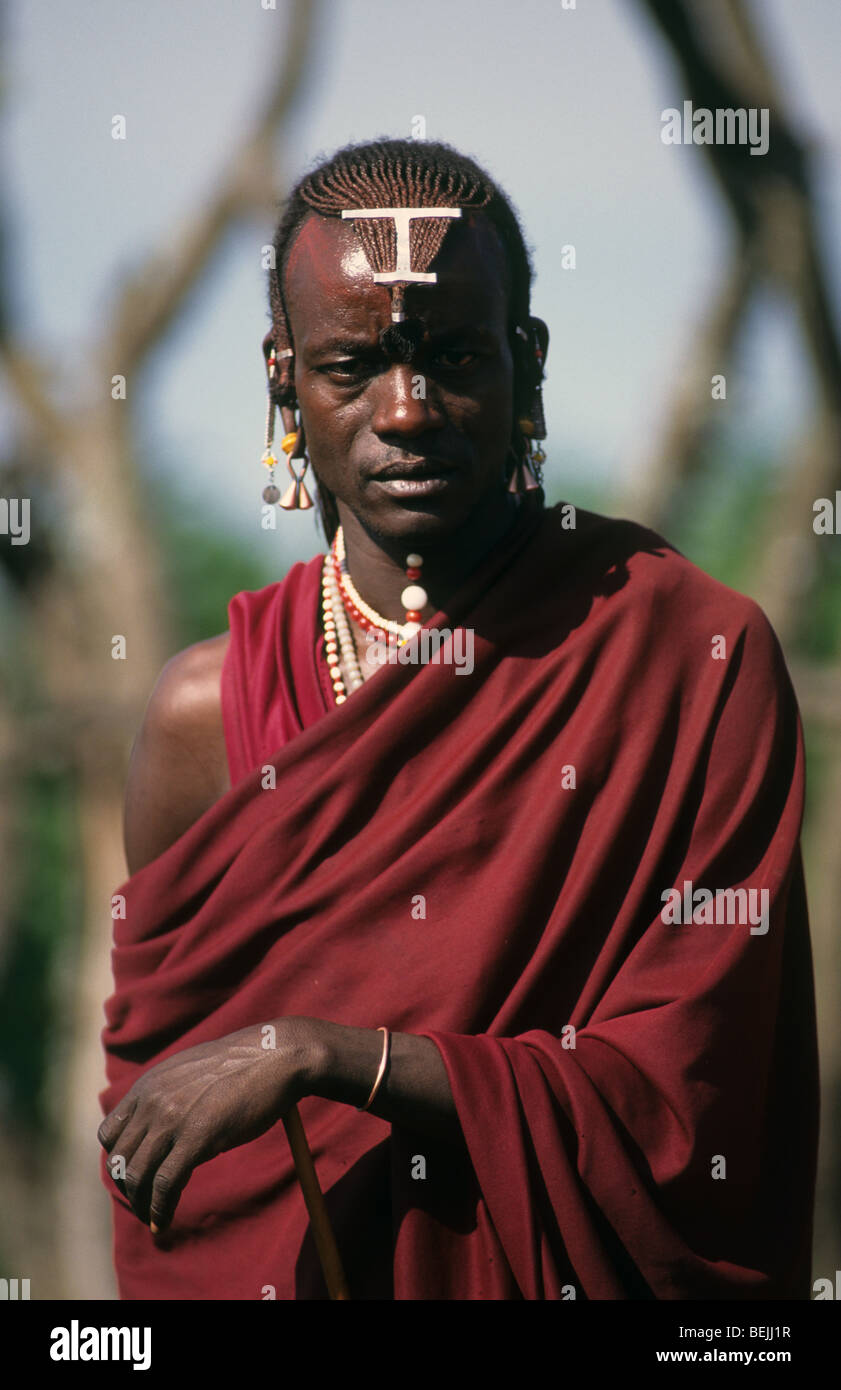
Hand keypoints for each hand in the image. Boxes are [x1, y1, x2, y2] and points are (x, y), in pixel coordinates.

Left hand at [98, 1021, 305, 1232]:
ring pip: (138, 1176)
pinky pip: (165, 1184)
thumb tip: (165, 1122)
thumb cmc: (241, 1064)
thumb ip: (170, 1094)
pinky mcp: (197, 1139)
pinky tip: (164, 1222)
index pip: (109, 1134)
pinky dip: (160, 1209)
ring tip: (152, 1219)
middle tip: (143, 1203)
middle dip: (128, 1188)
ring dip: (141, 1205)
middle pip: (119, 1160)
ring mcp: (173, 1121)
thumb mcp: (191, 1071)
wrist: (273, 1056)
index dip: (118, 1160)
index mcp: (149, 1085)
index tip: (134, 1174)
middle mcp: (153, 1102)